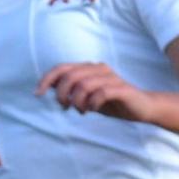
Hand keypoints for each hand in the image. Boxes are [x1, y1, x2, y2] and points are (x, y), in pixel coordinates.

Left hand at [35, 62, 157, 123]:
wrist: (141, 108)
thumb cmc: (111, 102)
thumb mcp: (86, 97)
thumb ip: (71, 91)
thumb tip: (50, 89)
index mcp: (88, 68)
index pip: (61, 68)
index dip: (47, 79)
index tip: (38, 94)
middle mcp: (98, 69)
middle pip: (70, 77)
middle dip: (62, 94)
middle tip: (66, 107)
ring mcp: (111, 77)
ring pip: (83, 85)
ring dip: (77, 101)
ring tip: (81, 110)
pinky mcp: (121, 88)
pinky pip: (100, 93)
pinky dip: (92, 104)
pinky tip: (93, 109)